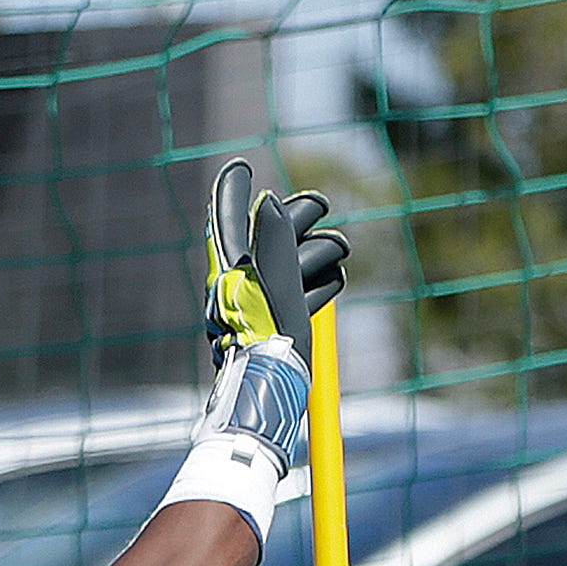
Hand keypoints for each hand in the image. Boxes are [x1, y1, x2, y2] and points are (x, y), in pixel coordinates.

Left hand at [194, 159, 349, 472]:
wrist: (269, 396)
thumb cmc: (268, 343)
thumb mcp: (273, 286)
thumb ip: (270, 242)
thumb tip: (266, 200)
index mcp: (228, 273)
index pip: (226, 222)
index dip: (232, 194)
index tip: (238, 169)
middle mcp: (236, 287)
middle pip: (267, 240)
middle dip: (299, 221)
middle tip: (321, 204)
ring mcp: (255, 307)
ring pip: (290, 266)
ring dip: (316, 255)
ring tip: (340, 253)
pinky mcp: (275, 326)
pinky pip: (298, 295)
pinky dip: (317, 286)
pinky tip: (332, 284)